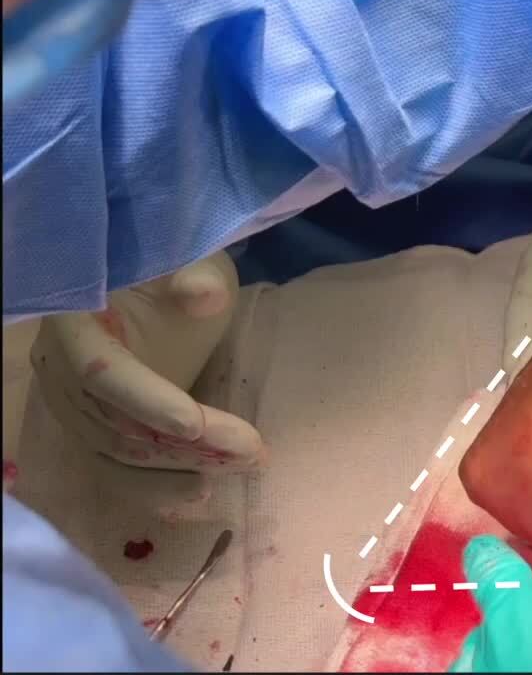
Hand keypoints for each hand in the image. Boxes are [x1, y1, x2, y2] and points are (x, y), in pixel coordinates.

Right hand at [29, 251, 264, 472]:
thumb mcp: (186, 260)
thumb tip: (204, 295)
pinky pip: (114, 465)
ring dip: (177, 470)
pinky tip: (197, 490)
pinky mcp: (91, 426)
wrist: (151, 281)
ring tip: (234, 471)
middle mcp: (61, 370)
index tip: (197, 424)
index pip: (103, 372)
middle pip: (116, 422)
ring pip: (117, 453)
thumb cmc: (170, 270)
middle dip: (186, 444)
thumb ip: (191, 276)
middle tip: (251, 451)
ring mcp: (73, 404)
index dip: (147, 400)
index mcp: (73, 323)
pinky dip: (154, 484)